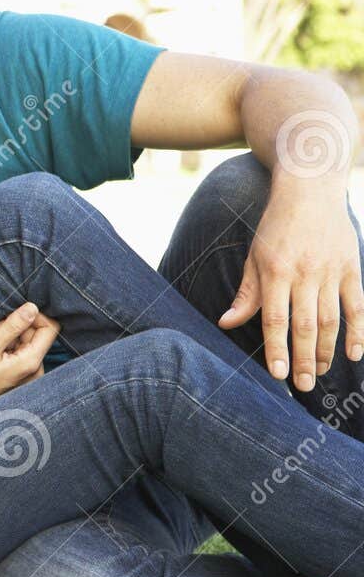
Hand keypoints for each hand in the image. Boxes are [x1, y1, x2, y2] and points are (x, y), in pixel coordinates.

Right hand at [0, 303, 60, 416]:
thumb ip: (12, 326)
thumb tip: (32, 307)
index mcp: (31, 362)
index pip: (50, 328)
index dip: (34, 316)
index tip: (12, 315)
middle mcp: (37, 370)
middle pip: (39, 334)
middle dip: (18, 327)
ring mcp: (30, 374)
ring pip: (28, 342)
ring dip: (11, 337)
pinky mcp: (22, 376)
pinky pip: (22, 352)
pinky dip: (8, 347)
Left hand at [219, 191, 363, 390]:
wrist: (310, 191)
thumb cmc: (276, 227)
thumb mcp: (254, 257)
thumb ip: (246, 293)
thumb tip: (226, 323)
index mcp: (275, 272)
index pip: (275, 319)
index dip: (277, 348)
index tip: (277, 374)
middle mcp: (304, 274)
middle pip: (305, 325)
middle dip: (303, 359)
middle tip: (301, 385)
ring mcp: (330, 272)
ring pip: (331, 320)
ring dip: (326, 350)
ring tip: (319, 374)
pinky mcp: (351, 268)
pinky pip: (357, 306)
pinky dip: (358, 331)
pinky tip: (354, 354)